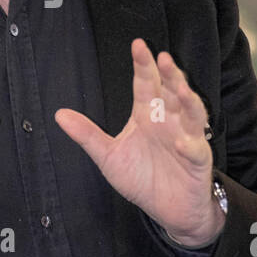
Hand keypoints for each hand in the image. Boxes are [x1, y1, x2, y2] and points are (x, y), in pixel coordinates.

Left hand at [55, 41, 224, 246]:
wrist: (168, 211)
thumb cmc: (143, 178)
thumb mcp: (108, 157)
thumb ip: (87, 135)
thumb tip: (58, 114)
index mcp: (147, 115)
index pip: (145, 84)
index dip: (142, 65)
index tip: (137, 45)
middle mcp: (169, 121)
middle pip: (171, 91)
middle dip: (168, 74)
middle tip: (162, 57)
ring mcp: (187, 138)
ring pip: (192, 113)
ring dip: (187, 99)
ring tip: (179, 87)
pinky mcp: (198, 161)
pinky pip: (196, 150)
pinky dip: (190, 145)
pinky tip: (181, 142)